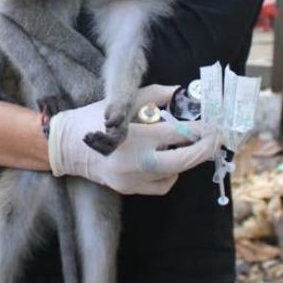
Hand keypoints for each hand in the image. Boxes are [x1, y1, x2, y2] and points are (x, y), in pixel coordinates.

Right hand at [48, 85, 218, 194]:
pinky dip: (170, 173)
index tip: (214, 125)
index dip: (200, 129)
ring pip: (173, 172)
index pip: (175, 133)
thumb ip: (155, 95)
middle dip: (204, 149)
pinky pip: (161, 185)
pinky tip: (167, 159)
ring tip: (189, 144)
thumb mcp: (124, 101)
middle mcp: (133, 161)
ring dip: (186, 158)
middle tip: (216, 139)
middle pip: (182, 160)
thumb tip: (182, 92)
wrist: (66, 146)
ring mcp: (131, 179)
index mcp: (132, 135)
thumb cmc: (95, 118)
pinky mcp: (129, 189)